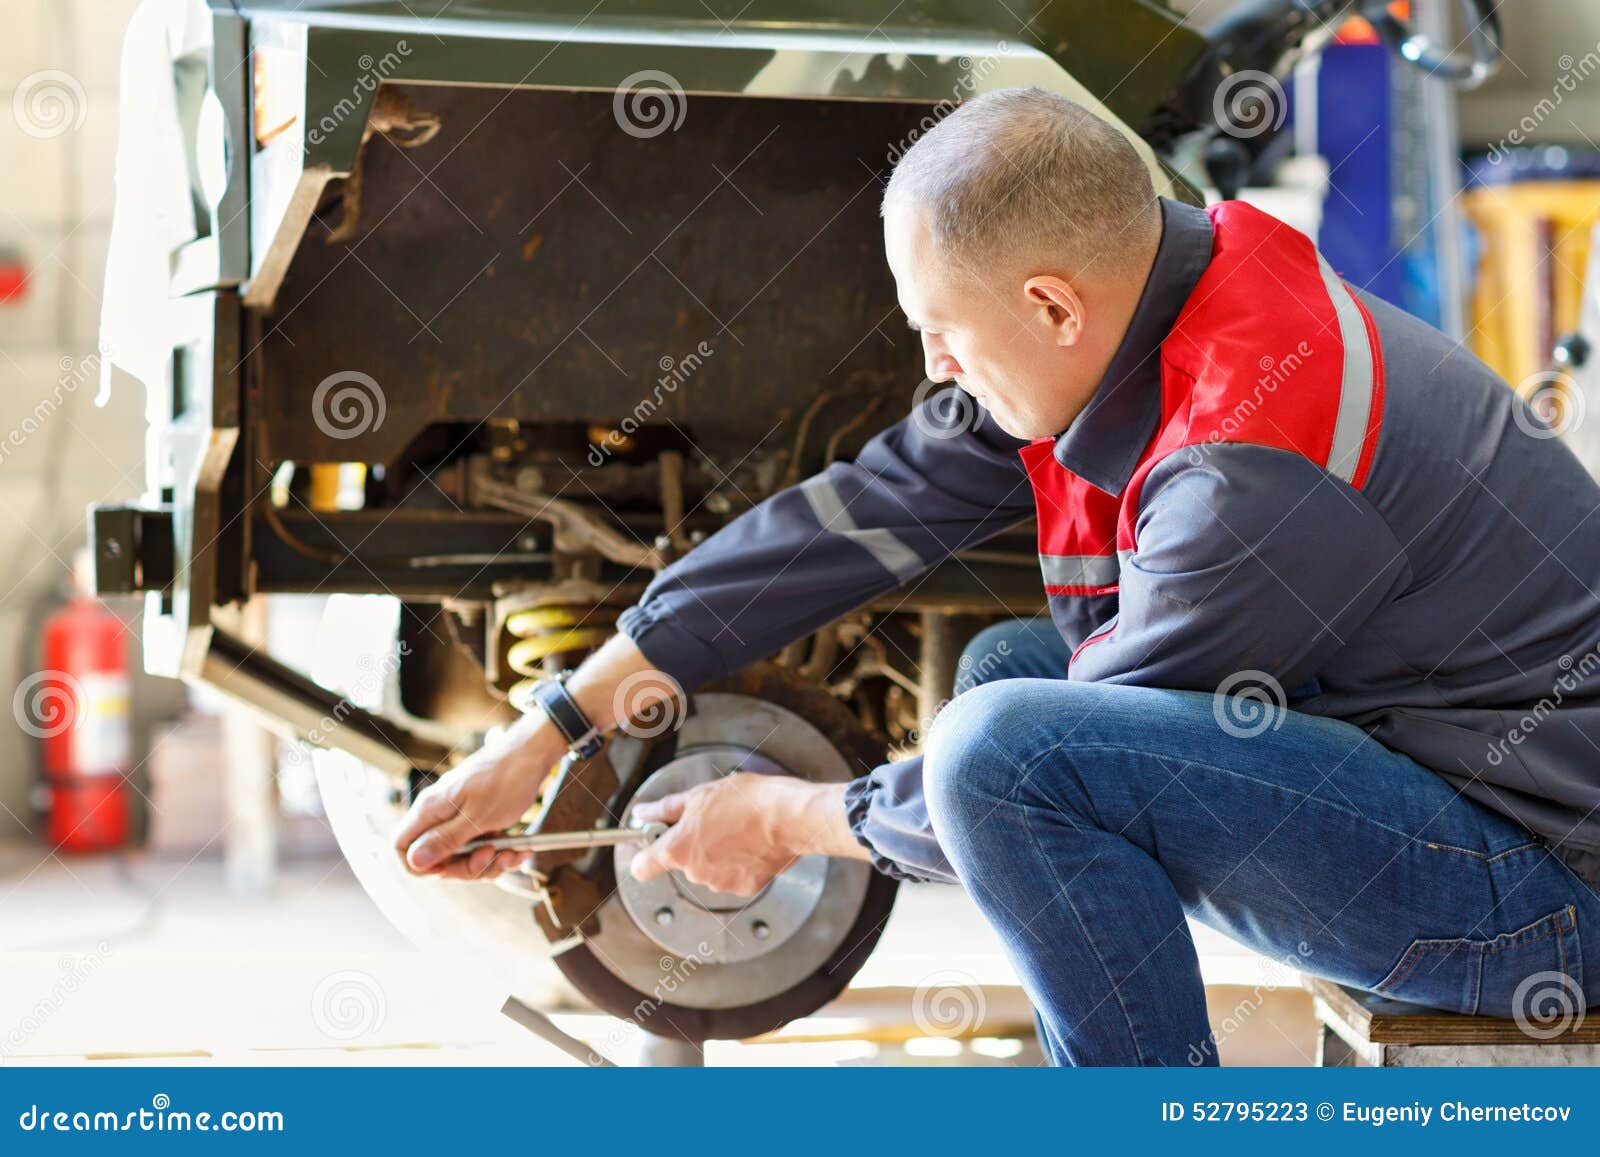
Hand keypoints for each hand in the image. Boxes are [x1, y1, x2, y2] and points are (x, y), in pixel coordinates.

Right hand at [392, 719, 561, 879]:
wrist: (533, 754)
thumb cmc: (507, 780)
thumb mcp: (477, 817)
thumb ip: (444, 840)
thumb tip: (413, 861)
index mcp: (430, 810)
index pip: (400, 847)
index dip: (418, 866)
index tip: (447, 870)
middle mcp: (439, 813)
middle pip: (436, 858)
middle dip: (466, 867)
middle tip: (491, 855)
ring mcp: (458, 816)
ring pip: (462, 856)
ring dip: (489, 862)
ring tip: (512, 851)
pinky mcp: (477, 819)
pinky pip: (480, 847)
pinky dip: (500, 852)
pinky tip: (519, 848)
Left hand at [629, 772, 841, 895]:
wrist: (788, 816)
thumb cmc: (747, 802)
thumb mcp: (699, 795)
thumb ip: (665, 809)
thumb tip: (643, 813)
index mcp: (678, 848)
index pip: (641, 867)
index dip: (643, 855)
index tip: (651, 844)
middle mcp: (695, 872)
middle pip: (682, 863)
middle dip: (692, 845)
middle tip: (712, 822)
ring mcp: (719, 883)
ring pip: (708, 870)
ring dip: (717, 854)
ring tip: (736, 830)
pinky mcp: (744, 889)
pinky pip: (733, 876)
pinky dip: (738, 864)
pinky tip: (750, 844)